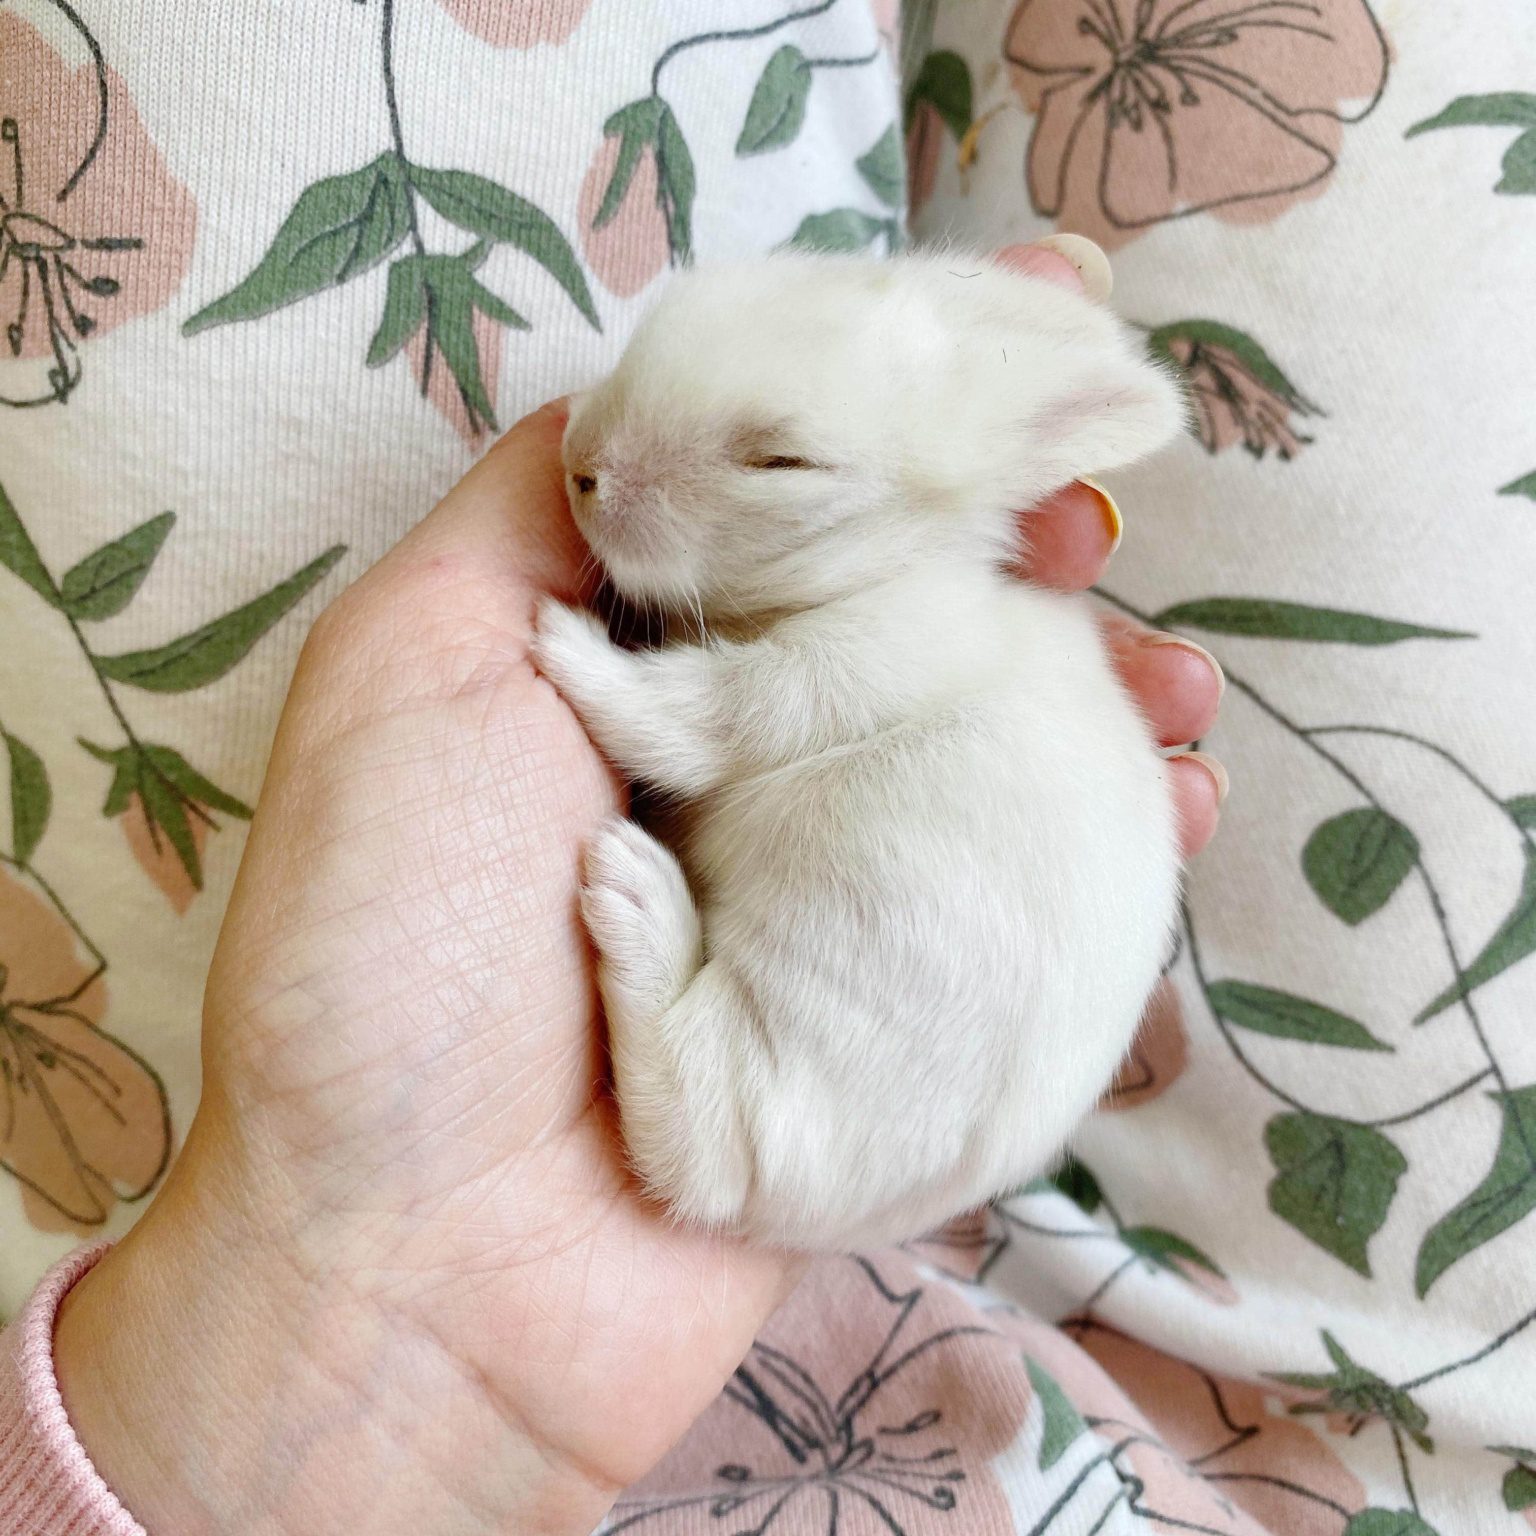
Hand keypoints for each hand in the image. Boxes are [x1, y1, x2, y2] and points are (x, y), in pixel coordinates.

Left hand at [53, 245, 1224, 1535]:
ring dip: (1092, 710)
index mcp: (628, 686)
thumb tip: (648, 397)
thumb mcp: (409, 670)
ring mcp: (820, 903)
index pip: (793, 529)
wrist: (418, 1269)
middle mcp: (733, 778)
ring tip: (1176, 691)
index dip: (903, 453)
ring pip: (984, 769)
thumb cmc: (389, 948)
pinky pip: (1016, 919)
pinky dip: (1108, 862)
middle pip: (912, 642)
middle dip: (1023, 575)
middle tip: (1105, 540)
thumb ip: (525, 516)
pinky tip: (1178, 815)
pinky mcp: (883, 1023)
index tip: (1011, 383)